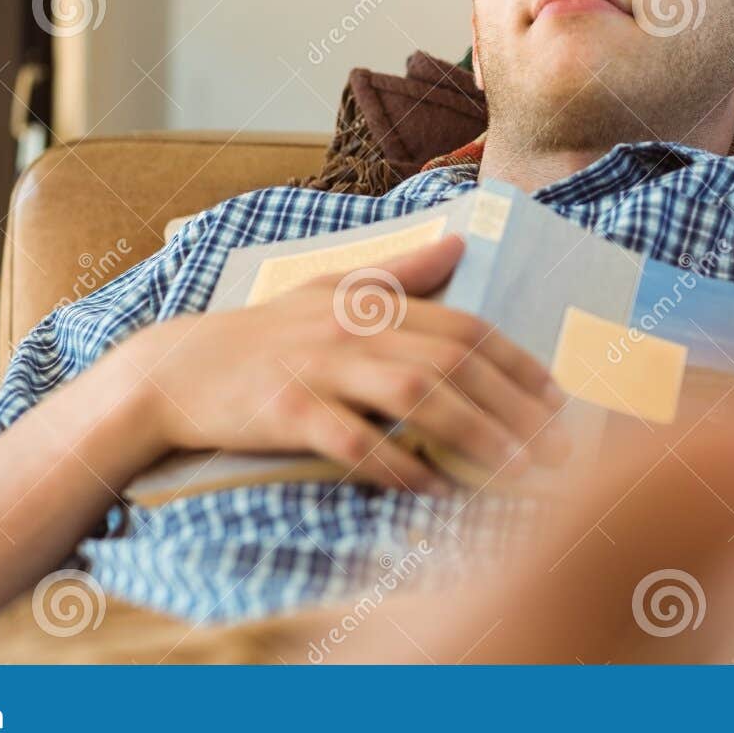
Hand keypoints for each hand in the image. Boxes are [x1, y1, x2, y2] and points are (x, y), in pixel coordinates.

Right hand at [106, 234, 568, 493]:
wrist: (175, 370)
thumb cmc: (263, 335)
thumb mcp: (329, 291)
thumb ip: (399, 274)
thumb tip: (458, 243)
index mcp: (369, 303)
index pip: (462, 326)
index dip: (516, 362)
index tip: (556, 400)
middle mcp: (351, 330)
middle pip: (451, 363)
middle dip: (514, 408)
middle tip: (558, 451)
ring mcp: (318, 369)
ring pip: (414, 397)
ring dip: (474, 434)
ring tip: (517, 471)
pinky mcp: (286, 411)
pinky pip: (352, 440)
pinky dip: (397, 464)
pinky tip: (433, 489)